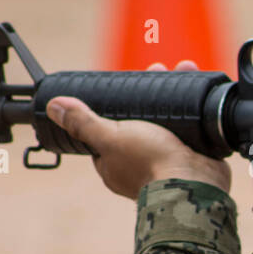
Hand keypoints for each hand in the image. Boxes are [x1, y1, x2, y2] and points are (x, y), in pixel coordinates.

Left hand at [46, 60, 231, 200]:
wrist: (196, 184)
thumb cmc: (149, 163)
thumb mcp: (110, 137)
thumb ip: (84, 123)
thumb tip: (53, 107)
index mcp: (114, 165)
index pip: (107, 133)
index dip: (115, 109)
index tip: (126, 85)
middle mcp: (139, 165)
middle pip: (141, 122)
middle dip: (150, 95)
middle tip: (157, 69)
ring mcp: (168, 162)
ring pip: (168, 122)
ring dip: (175, 95)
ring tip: (181, 69)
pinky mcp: (194, 157)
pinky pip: (192, 127)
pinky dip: (196, 107)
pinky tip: (199, 88)